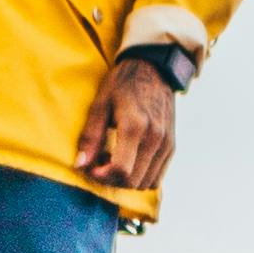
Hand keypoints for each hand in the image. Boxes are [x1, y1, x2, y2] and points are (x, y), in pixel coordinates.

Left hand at [76, 52, 180, 192]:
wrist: (153, 68)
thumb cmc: (122, 83)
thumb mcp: (100, 104)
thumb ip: (91, 136)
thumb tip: (81, 166)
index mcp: (135, 126)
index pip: (121, 170)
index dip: (102, 176)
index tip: (91, 167)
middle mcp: (155, 138)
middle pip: (133, 181)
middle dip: (112, 180)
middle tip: (100, 162)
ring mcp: (167, 143)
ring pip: (146, 183)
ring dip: (127, 180)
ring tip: (114, 160)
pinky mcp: (172, 146)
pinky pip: (157, 177)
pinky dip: (140, 177)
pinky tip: (129, 160)